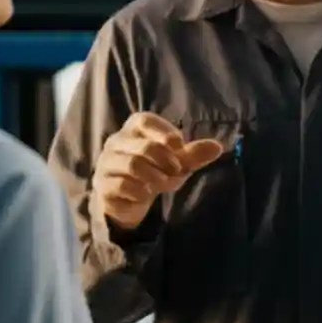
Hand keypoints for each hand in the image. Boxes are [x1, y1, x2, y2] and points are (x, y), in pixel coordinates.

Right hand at [92, 112, 224, 229]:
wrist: (128, 201)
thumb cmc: (153, 173)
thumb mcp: (176, 163)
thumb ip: (193, 154)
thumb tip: (218, 147)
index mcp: (133, 130)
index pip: (144, 120)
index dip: (165, 133)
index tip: (180, 147)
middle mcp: (116, 142)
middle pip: (144, 146)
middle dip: (167, 161)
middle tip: (177, 172)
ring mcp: (106, 163)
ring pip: (133, 165)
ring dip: (156, 177)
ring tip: (164, 184)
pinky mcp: (103, 185)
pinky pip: (122, 185)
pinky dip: (140, 191)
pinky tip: (145, 195)